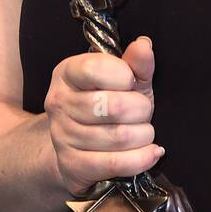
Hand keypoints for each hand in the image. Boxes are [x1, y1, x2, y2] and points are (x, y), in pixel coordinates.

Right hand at [44, 36, 161, 195]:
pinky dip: (141, 159)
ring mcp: (62, 136)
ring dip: (144, 135)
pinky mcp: (72, 165)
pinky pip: (114, 163)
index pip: (96, 69)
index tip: (132, 83)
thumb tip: (144, 46)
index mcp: (68, 73)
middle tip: (144, 112)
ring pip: (118, 137)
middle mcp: (58, 102)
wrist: (81, 148)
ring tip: (145, 132)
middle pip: (113, 106)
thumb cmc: (108, 107)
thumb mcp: (126, 81)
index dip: (125, 76)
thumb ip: (137, 63)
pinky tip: (151, 153)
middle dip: (141, 110)